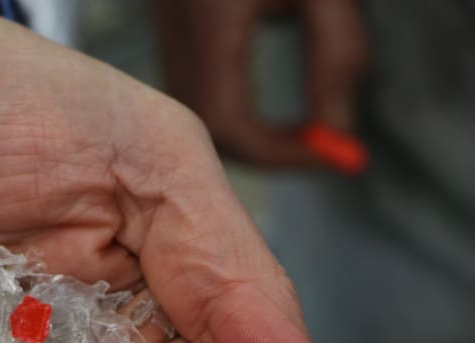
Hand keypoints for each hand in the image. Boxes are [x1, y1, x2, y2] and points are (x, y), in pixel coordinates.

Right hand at [155, 0, 367, 165]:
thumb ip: (336, 53)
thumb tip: (338, 128)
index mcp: (212, 20)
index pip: (229, 122)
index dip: (278, 154)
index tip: (328, 158)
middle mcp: (178, 30)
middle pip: (206, 127)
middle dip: (263, 151)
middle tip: (318, 150)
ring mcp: (168, 30)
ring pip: (195, 113)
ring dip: (245, 133)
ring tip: (299, 130)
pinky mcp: (172, 24)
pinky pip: (193, 88)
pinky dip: (230, 109)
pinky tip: (265, 102)